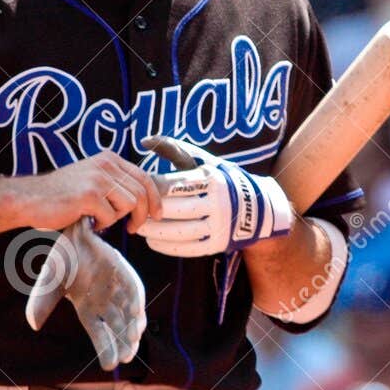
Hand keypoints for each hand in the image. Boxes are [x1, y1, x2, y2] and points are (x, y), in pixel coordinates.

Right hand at [16, 152, 161, 232]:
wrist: (29, 198)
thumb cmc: (61, 194)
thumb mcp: (92, 179)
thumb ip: (115, 183)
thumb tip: (144, 200)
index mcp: (109, 158)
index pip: (144, 177)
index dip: (154, 198)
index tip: (156, 214)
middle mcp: (105, 164)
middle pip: (141, 192)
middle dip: (142, 214)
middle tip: (134, 228)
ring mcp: (97, 179)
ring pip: (129, 204)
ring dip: (118, 218)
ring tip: (101, 220)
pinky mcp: (89, 195)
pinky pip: (110, 216)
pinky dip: (102, 224)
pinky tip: (89, 222)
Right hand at [25, 219, 145, 368]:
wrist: (72, 231)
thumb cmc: (62, 259)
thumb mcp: (50, 284)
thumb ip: (42, 303)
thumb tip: (34, 325)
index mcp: (88, 309)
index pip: (99, 334)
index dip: (105, 350)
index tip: (109, 365)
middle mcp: (106, 302)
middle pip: (117, 328)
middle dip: (122, 343)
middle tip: (125, 358)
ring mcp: (116, 288)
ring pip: (128, 313)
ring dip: (131, 326)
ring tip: (132, 340)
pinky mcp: (124, 273)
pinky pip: (132, 290)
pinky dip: (134, 302)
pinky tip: (135, 314)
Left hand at [136, 135, 292, 256]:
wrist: (257, 208)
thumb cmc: (221, 179)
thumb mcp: (203, 160)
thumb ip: (174, 148)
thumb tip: (144, 141)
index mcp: (212, 178)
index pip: (173, 184)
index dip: (151, 188)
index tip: (137, 189)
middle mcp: (218, 202)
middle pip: (174, 209)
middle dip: (149, 211)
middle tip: (132, 211)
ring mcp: (220, 224)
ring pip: (180, 231)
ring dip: (155, 231)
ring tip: (140, 228)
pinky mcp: (218, 243)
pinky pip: (189, 248)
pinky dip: (168, 246)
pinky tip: (153, 242)